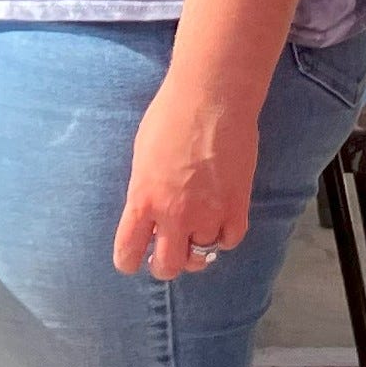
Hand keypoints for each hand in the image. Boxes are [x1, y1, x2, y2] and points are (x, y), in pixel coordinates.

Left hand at [112, 72, 261, 279]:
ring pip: (201, 256)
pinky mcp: (237, 206)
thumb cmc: (170, 117)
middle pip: (168, 267)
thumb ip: (144, 191)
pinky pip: (230, 240)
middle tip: (168, 254)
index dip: (129, 261)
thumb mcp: (141, 157)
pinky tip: (219, 223)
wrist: (212, 99)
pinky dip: (223, 237)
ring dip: (197, 248)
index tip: (134, 258)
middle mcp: (174, 215)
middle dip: (165, 265)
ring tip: (196, 232)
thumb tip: (149, 211)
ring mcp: (208, 214)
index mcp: (143, 200)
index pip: (128, 253)